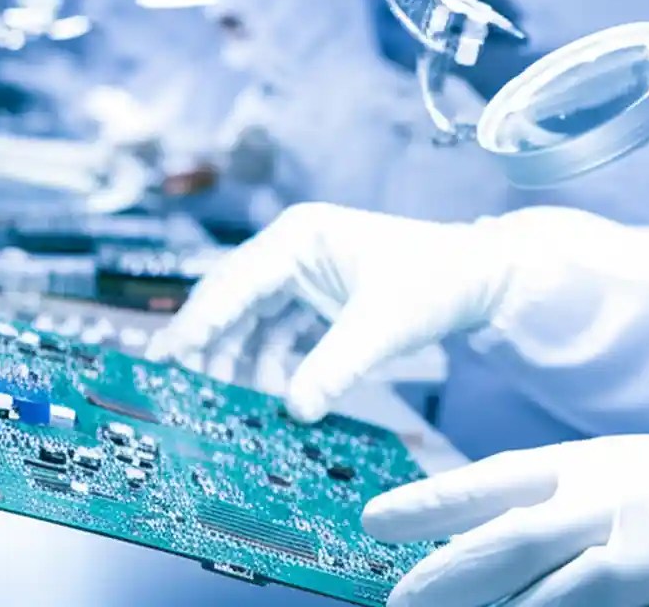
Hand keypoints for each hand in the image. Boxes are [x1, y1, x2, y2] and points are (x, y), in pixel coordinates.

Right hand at [147, 203, 524, 421]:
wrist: (478, 277)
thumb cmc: (434, 282)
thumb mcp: (383, 326)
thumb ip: (336, 367)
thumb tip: (295, 411)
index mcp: (298, 237)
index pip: (236, 281)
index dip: (201, 321)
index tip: (170, 356)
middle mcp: (291, 250)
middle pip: (232, 299)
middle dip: (206, 342)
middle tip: (175, 383)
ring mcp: (301, 274)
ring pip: (250, 319)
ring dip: (235, 358)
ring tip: (219, 400)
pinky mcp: (315, 299)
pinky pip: (276, 333)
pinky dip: (266, 363)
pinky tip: (264, 395)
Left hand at [362, 435, 648, 606]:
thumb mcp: (634, 479)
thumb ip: (562, 504)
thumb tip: (484, 538)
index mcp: (600, 465)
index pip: (497, 480)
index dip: (430, 502)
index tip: (372, 523)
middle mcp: (624, 500)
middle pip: (516, 540)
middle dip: (450, 577)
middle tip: (399, 604)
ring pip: (562, 593)